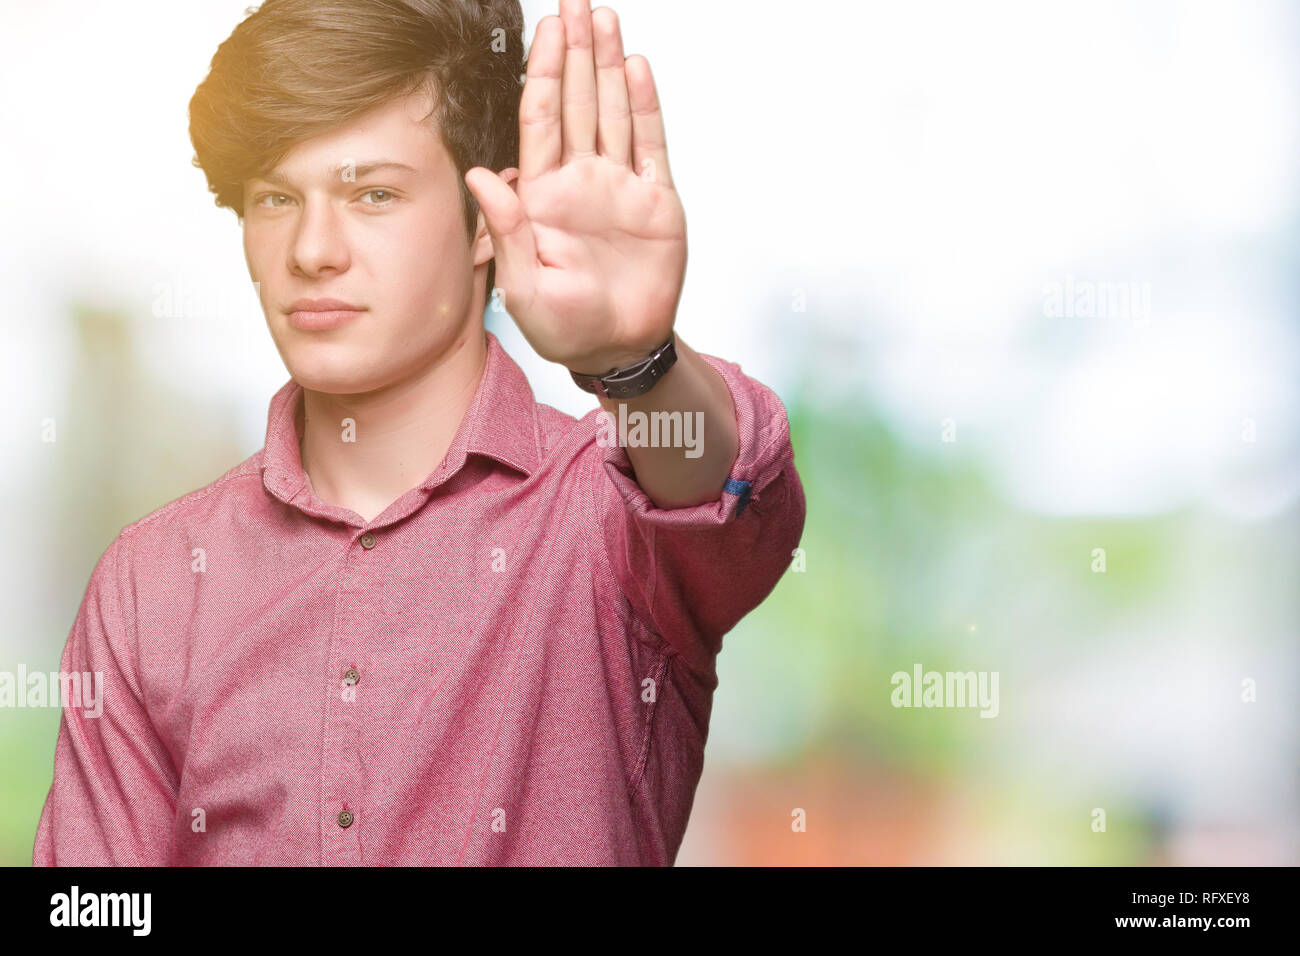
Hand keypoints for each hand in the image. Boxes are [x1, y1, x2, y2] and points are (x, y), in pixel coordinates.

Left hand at [463, 0, 686, 375]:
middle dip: (575, 52)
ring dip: (608, 66)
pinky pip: (650, 144)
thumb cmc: (564, 327)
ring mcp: (619, 187)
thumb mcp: (523, 284)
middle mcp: (580, 181)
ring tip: (604, 20)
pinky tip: (636, 69)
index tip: (545, 31)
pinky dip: (644, 106)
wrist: (617, 350)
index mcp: (542, 195)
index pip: (541, 120)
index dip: (544, 73)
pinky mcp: (655, 200)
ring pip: (612, 112)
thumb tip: (481, 174)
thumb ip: (507, 227)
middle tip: (575, 4)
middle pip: (577, 102)